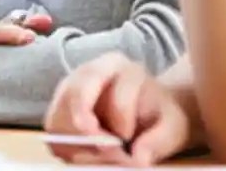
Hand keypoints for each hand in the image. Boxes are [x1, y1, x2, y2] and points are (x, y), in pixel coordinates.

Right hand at [45, 53, 193, 166]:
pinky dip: (68, 149)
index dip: (121, 124)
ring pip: (58, 118)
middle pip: (74, 100)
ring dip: (78, 145)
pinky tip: (88, 154)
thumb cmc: (159, 116)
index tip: (130, 143)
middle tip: (109, 155)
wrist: (147, 111)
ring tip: (101, 156)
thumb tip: (138, 159)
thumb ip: (159, 141)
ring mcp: (66, 89)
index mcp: (116, 65)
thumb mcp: (173, 127)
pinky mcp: (57, 108)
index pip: (109, 91)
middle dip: (90, 136)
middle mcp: (84, 72)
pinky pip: (53, 132)